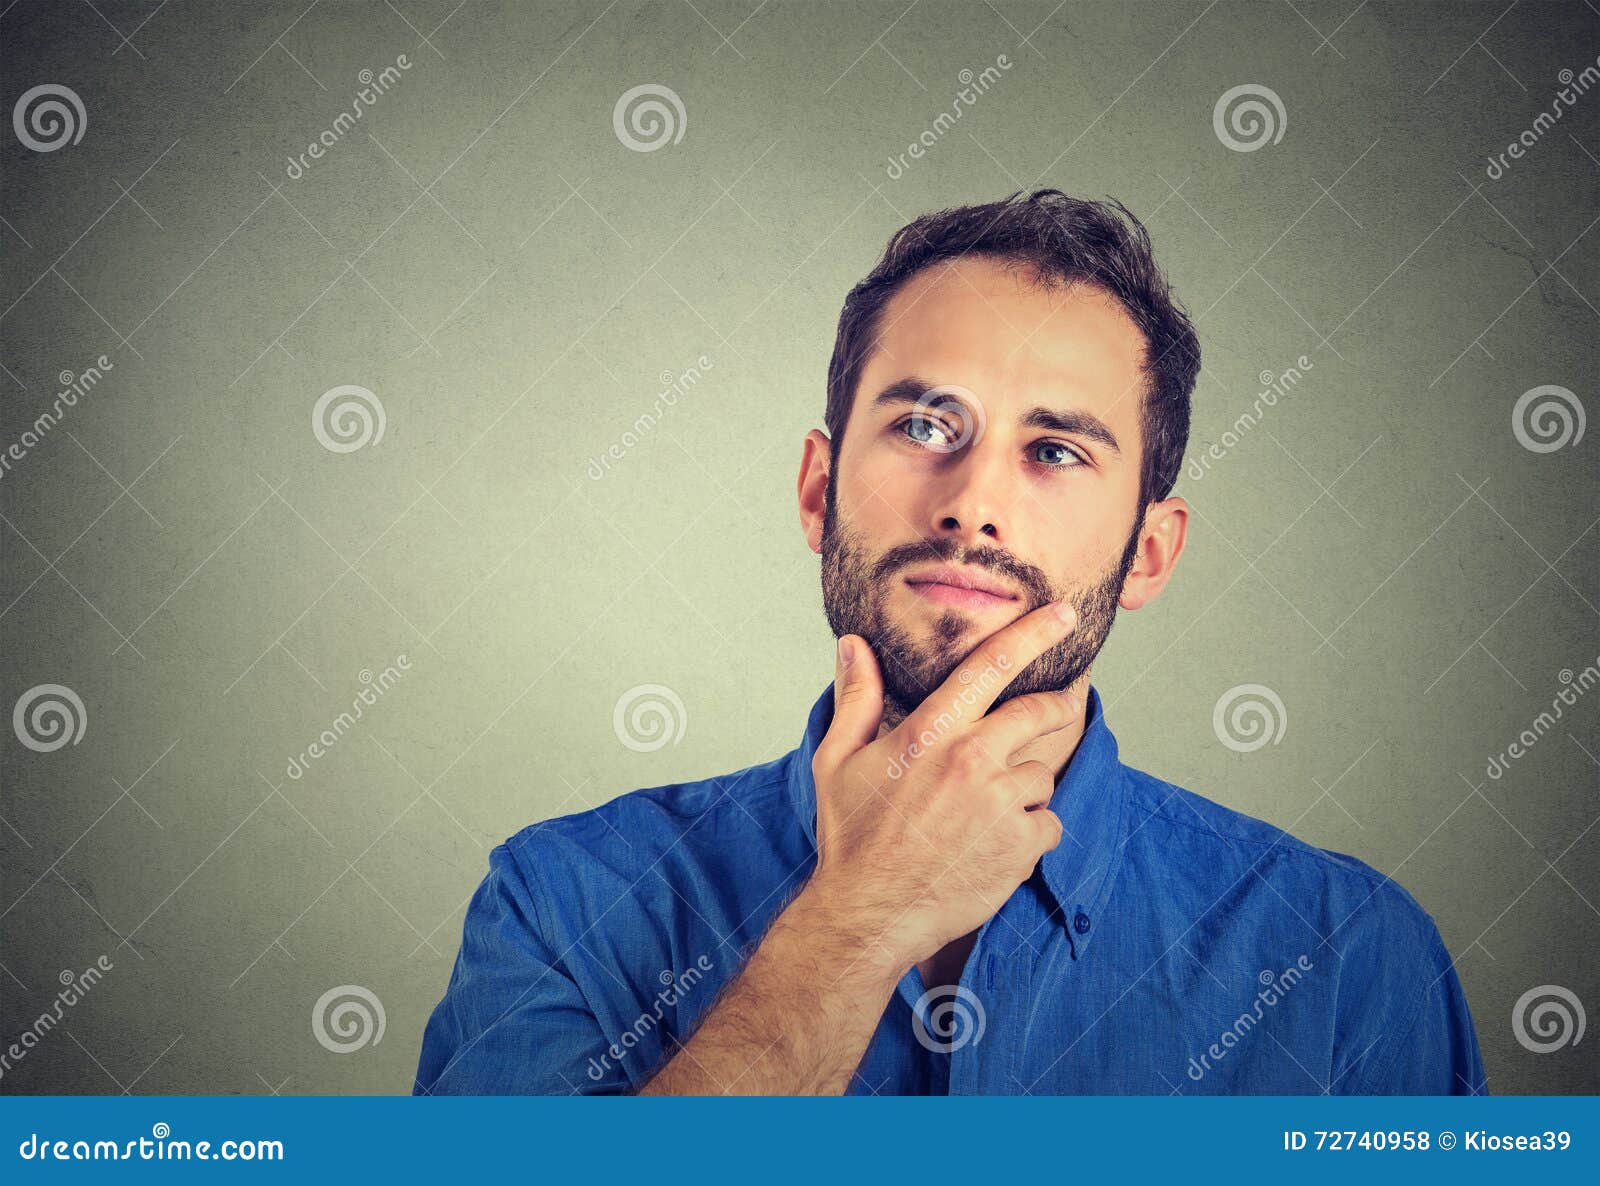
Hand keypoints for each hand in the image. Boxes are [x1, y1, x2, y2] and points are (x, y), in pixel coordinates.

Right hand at [806, 600, 1081, 968]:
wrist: (869, 913)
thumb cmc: (850, 835)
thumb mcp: (838, 760)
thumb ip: (856, 698)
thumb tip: (854, 645)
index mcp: (932, 731)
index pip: (992, 665)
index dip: (1035, 633)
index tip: (1064, 614)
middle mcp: (972, 760)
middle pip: (1040, 713)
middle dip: (1056, 707)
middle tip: (1059, 708)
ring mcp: (1000, 804)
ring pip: (1040, 776)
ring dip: (1022, 789)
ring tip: (984, 814)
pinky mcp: (1021, 846)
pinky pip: (1047, 824)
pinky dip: (1029, 833)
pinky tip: (995, 846)